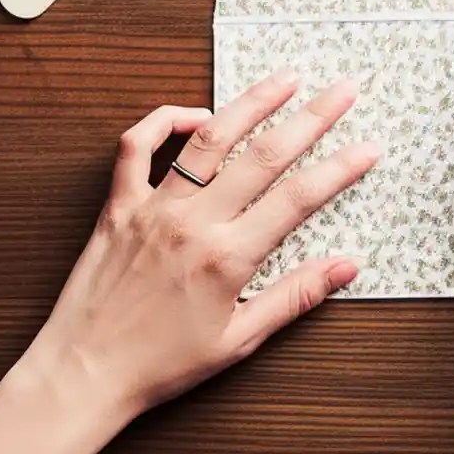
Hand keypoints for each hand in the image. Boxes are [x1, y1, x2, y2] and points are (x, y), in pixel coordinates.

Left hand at [0, 70, 378, 453]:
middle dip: (311, 118)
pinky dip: (165, 121)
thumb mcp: (239, 340)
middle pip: (264, 156)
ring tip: (284, 79)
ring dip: (251, 103)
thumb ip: (294, 296)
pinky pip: (137, 147)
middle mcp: (194, 224)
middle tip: (343, 90)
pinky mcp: (118, 206)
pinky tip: (196, 114)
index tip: (368, 146)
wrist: (84, 373)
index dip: (340, 168)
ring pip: (209, 139)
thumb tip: (347, 267)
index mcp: (228, 258)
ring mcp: (153, 209)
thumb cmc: (161, 365)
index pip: (299, 199)